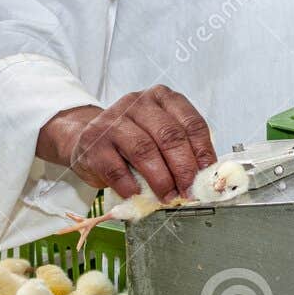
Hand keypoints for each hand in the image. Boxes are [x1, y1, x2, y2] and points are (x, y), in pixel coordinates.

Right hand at [37, 88, 216, 202]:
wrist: (87, 139)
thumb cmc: (131, 139)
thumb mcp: (159, 134)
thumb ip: (181, 148)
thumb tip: (203, 176)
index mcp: (162, 98)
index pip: (191, 123)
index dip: (202, 151)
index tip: (207, 174)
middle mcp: (138, 103)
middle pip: (169, 136)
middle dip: (183, 168)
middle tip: (189, 191)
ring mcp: (113, 121)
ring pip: (144, 150)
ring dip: (160, 179)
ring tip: (168, 197)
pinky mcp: (93, 142)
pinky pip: (116, 168)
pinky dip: (130, 186)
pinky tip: (137, 194)